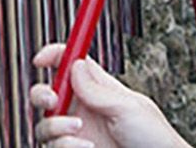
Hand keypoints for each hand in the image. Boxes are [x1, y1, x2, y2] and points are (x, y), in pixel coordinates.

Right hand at [30, 44, 190, 147]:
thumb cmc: (154, 138)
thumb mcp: (128, 108)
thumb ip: (97, 90)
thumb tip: (75, 65)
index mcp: (97, 89)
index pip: (69, 64)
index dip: (53, 56)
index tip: (41, 60)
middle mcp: (83, 110)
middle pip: (47, 94)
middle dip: (41, 95)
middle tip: (52, 101)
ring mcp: (77, 134)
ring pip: (45, 124)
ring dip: (56, 126)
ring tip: (80, 132)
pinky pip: (53, 147)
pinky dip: (64, 146)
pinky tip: (87, 147)